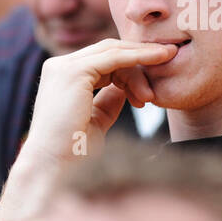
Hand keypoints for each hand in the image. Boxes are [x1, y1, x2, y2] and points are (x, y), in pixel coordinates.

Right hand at [22, 38, 176, 163]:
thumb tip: (125, 89)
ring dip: (141, 63)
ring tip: (156, 85)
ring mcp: (64, 67)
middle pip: (108, 52)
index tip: (148, 93)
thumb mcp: (96, 120)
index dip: (128, 71)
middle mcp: (59, 67)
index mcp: (61, 78)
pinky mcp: (74, 72)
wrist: (54, 168)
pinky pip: (114, 58)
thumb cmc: (72, 154)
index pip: (101, 61)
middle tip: (167, 61)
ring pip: (113, 52)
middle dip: (139, 58)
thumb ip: (108, 101)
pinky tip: (158, 59)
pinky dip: (138, 58)